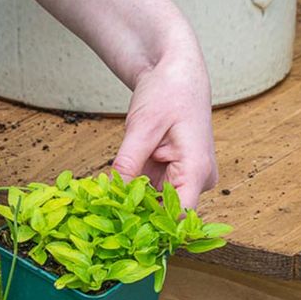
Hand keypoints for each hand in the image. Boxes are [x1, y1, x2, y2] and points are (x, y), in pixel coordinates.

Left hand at [112, 39, 217, 208]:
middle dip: (135, 213)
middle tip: (102, 214)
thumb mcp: (142, 126)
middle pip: (166, 211)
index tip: (120, 226)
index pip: (180, 215)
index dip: (151, 224)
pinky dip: (133, 191)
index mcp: (197, 169)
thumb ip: (128, 162)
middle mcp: (198, 179)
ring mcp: (187, 178)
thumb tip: (114, 192)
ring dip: (132, 203)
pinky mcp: (175, 175)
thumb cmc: (168, 92)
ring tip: (104, 201)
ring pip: (156, 203)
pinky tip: (113, 190)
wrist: (177, 73)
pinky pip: (152, 191)